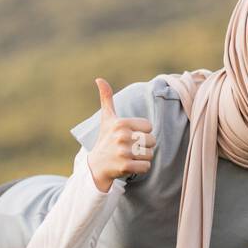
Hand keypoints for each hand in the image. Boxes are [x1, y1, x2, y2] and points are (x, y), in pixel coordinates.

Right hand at [86, 78, 155, 192]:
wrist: (95, 166)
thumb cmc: (105, 139)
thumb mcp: (106, 119)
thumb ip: (106, 98)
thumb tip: (99, 79)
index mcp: (121, 123)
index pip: (149, 127)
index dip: (142, 133)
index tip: (130, 136)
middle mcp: (122, 136)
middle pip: (152, 140)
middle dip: (144, 146)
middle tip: (130, 148)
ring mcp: (123, 152)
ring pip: (150, 154)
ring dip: (143, 158)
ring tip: (130, 157)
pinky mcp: (125, 166)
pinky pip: (146, 166)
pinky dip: (141, 168)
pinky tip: (130, 166)